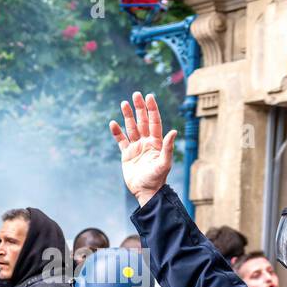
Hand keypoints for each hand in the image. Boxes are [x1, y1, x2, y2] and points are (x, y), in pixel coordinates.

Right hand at [110, 91, 176, 206]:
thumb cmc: (157, 178)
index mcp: (157, 142)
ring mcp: (136, 147)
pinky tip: (113, 123)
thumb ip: (168, 147)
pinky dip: (117, 132)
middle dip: (139, 108)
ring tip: (124, 103)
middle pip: (142, 121)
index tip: (149, 97)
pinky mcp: (127, 154)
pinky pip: (121, 140)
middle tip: (136, 94)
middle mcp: (147, 142)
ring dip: (128, 116)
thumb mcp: (164, 163)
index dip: (152, 109)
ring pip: (131, 128)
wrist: (146, 191)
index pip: (154, 121)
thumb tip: (173, 131)